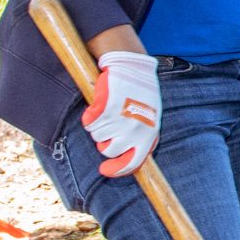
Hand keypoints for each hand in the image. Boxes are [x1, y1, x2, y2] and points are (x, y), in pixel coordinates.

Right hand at [82, 50, 160, 178]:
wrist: (133, 69)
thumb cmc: (141, 96)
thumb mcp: (150, 120)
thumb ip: (142, 140)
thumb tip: (129, 163)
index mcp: (149, 135)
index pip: (133, 163)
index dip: (117, 170)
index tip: (104, 171)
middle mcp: (135, 130)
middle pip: (109, 151)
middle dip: (105, 142)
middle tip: (110, 127)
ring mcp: (120, 120)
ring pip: (97, 136)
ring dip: (99, 126)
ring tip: (110, 111)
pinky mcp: (105, 109)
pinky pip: (89, 123)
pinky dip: (90, 116)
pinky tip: (100, 104)